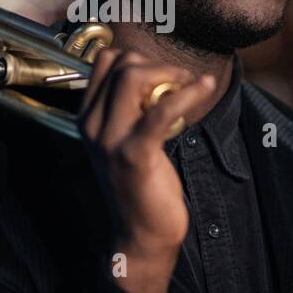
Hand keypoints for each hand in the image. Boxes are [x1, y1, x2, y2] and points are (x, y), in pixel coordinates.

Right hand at [77, 48, 217, 292]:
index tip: (164, 75)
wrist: (141, 234)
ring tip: (193, 86)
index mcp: (87, 118)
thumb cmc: (141, 187)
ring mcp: (110, 139)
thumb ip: (130, 110)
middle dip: (158, 64)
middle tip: (183, 81)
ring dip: (171, 74)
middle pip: (121, 64)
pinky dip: (188, 92)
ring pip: (134, 77)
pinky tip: (205, 88)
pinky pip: (161, 108)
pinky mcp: (135, 153)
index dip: (138, 58)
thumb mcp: (126, 142)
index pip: (104, 61)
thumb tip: (156, 76)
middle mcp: (92, 125)